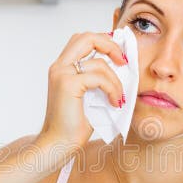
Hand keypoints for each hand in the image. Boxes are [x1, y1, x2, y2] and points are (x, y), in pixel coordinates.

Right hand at [37, 32, 127, 150]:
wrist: (59, 144)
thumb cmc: (74, 125)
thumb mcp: (90, 96)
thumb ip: (98, 79)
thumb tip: (122, 68)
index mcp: (62, 68)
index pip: (83, 40)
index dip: (104, 42)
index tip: (119, 57)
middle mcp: (59, 67)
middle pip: (87, 37)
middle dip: (110, 45)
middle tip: (123, 62)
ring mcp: (61, 74)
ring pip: (98, 62)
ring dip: (115, 79)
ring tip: (118, 97)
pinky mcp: (68, 84)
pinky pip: (99, 78)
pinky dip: (112, 88)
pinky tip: (114, 102)